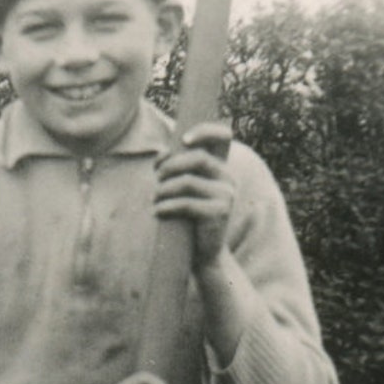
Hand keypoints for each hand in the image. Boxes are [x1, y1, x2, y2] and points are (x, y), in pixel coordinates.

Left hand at [153, 122, 235, 268]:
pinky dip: (167, 206)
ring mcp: (227, 195)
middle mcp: (228, 178)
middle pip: (197, 157)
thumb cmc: (189, 217)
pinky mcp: (219, 213)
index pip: (223, 136)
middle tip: (156, 178)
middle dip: (170, 165)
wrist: (204, 252)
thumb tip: (162, 155)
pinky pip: (186, 203)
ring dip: (164, 189)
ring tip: (154, 199)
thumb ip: (178, 169)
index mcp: (222, 167)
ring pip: (187, 181)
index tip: (183, 140)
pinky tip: (158, 212)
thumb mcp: (185, 190)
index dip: (205, 131)